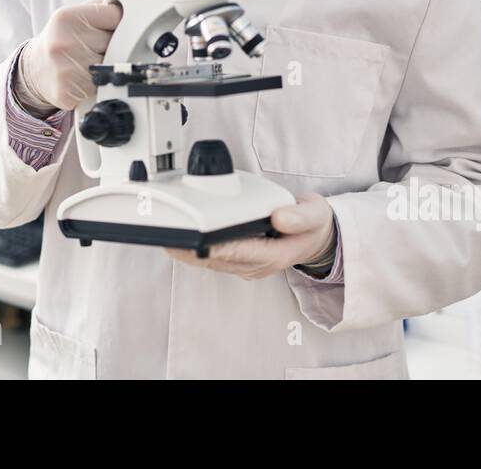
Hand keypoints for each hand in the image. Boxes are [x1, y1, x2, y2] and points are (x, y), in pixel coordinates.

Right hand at [18, 0, 155, 110]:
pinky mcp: (68, 93)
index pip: (116, 15)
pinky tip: (88, 78)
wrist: (35, 69)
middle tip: (103, 47)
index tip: (118, 27)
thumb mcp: (82, 13)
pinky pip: (103, 87)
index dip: (123, 22)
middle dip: (118, 45)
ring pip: (114, 67)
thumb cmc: (63, 37)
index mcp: (66, 17)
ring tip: (95, 62)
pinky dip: (102, 84)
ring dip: (112, 66)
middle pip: (117, 42)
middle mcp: (63, 42)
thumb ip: (115, 0)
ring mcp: (65, 70)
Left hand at [165, 193, 335, 279]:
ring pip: (210, 261)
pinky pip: (212, 258)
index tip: (195, 241)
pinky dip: (194, 248)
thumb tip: (279, 217)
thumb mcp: (315, 215)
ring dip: (188, 250)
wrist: (315, 237)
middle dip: (191, 249)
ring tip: (165, 235)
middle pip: (217, 259)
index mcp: (273, 255)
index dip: (215, 247)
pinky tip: (179, 237)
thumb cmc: (312, 224)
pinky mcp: (237, 260)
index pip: (239, 252)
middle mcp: (255, 264)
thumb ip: (300, 216)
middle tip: (166, 236)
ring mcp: (245, 265)